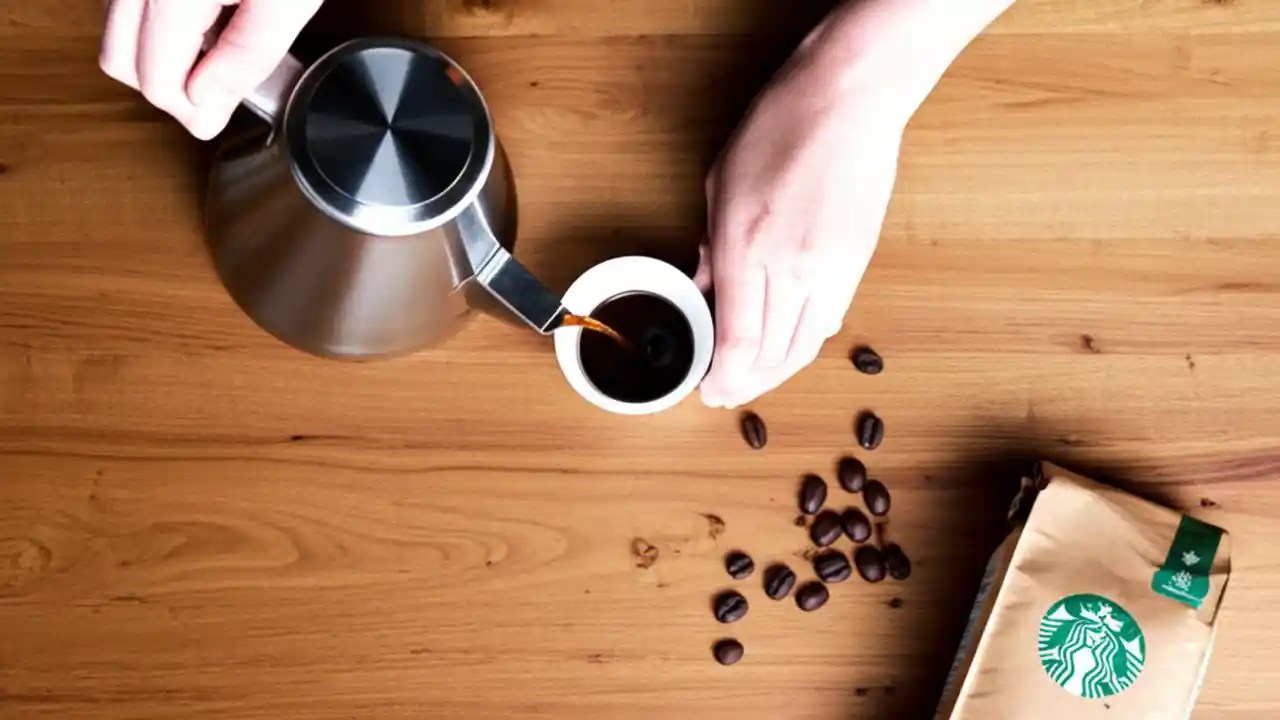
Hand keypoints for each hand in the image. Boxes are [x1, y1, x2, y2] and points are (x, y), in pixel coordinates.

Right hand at [99, 0, 323, 138]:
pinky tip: (205, 23)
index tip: (224, 114)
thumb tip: (205, 105)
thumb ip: (248, 54)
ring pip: (120, 36)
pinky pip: (130, 10)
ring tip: (219, 49)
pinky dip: (159, 28)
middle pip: (122, 61)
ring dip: (163, 57)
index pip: (156, 80)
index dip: (195, 110)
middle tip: (221, 91)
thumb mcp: (289, 1)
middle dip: (172, 88)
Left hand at [697, 44, 906, 408]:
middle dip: (744, 384)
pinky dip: (804, 343)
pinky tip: (786, 346)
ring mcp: (832, 268)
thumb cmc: (779, 128)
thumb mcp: (719, 185)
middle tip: (724, 393)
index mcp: (748, 247)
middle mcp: (792, 267)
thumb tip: (704, 291)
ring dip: (776, 372)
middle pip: (771, 356)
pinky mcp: (858, 262)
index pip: (736, 342)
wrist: (849, 100)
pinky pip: (829, 321)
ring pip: (805, 347)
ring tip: (753, 379)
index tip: (707, 391)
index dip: (721, 378)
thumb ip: (711, 248)